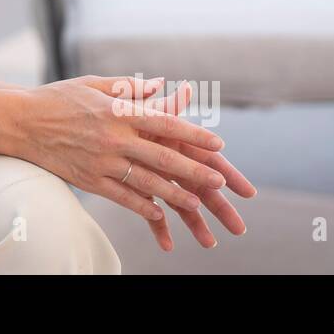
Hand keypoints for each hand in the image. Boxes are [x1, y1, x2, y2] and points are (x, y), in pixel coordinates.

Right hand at [24, 76, 252, 251]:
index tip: (218, 144)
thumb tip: (161, 85)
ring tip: (198, 203)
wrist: (20, 122)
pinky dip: (143, 207)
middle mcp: (113, 137)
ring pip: (147, 183)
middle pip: (163, 157)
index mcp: (117, 110)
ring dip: (176, 194)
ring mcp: (101, 161)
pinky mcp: (89, 180)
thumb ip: (129, 86)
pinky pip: (123, 197)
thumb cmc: (57, 98)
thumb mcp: (92, 83)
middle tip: (219, 180)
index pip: (165, 122)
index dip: (194, 134)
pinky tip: (160, 213)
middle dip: (195, 170)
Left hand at [131, 82, 256, 250]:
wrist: (84, 125)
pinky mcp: (138, 189)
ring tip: (209, 244)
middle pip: (200, 186)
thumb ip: (163, 105)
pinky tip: (166, 245)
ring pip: (180, 203)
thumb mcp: (139, 109)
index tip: (249, 193)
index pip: (207, 159)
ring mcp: (157, 177)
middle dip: (220, 207)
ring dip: (194, 223)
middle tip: (239, 229)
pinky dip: (158, 227)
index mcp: (176, 142)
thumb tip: (186, 88)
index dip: (229, 175)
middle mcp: (171, 161)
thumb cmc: (115, 112)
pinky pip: (150, 212)